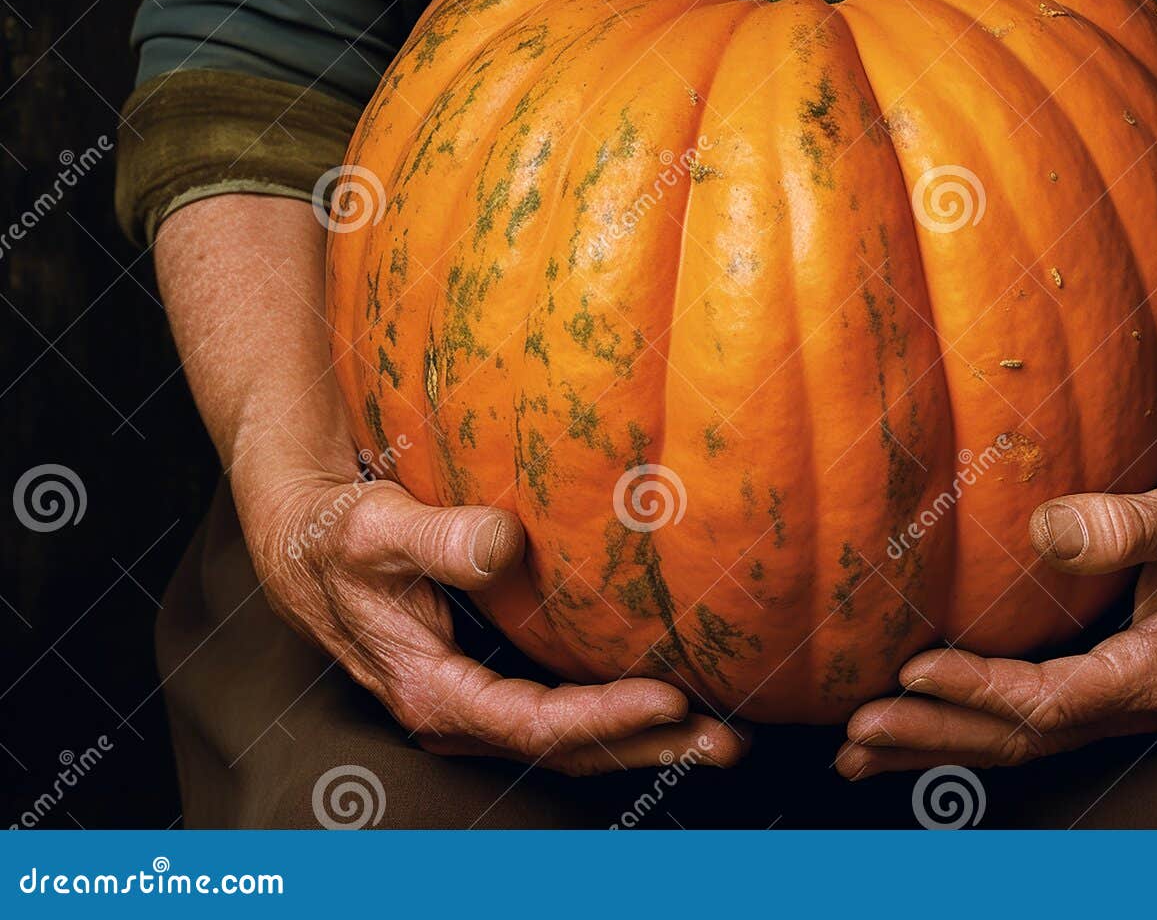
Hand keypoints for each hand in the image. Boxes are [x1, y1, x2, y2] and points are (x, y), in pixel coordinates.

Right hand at [154, 196, 744, 776]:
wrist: (306, 544)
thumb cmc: (338, 535)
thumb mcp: (375, 529)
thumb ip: (439, 538)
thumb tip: (507, 542)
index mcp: (433, 691)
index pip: (535, 722)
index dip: (605, 717)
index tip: (670, 696)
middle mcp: (461, 712)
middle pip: (568, 750)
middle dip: (649, 747)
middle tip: (728, 741)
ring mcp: (479, 703)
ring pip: (572, 740)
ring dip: (646, 741)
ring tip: (720, 735)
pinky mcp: (493, 681)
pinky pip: (565, 711)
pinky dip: (620, 714)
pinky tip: (670, 698)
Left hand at [836, 148, 1156, 778]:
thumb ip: (1127, 524)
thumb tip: (1047, 528)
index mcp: (1153, 675)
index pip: (1048, 702)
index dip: (977, 693)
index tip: (910, 674)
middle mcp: (1128, 702)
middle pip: (1017, 740)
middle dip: (934, 740)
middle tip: (853, 736)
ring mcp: (1112, 699)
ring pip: (1013, 741)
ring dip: (934, 750)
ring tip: (855, 758)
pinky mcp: (1096, 680)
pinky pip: (1019, 719)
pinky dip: (959, 727)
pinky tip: (912, 720)